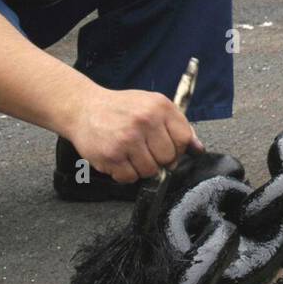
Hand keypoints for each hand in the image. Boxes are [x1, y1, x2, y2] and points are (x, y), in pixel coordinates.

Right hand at [63, 86, 204, 182]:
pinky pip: (129, 178)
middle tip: (145, 150)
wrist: (84, 108)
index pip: (183, 139)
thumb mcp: (152, 106)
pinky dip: (125, 173)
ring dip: (141, 167)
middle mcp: (144, 121)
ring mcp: (127, 139)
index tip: (167, 147)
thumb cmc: (122, 108)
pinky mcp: (111, 155)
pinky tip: (119, 158)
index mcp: (159, 107)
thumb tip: (198, 148)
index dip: (178, 148)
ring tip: (130, 153)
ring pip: (150, 171)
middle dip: (159, 159)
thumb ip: (177, 125)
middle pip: (168, 158)